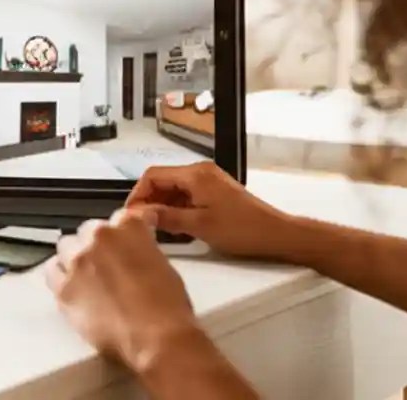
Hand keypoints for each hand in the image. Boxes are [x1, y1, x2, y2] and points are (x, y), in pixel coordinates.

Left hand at [46, 208, 203, 369]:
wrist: (156, 338)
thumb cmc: (167, 308)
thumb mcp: (164, 266)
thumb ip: (143, 250)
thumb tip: (135, 254)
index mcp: (128, 227)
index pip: (119, 218)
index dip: (122, 232)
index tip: (124, 239)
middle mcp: (99, 238)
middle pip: (88, 231)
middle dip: (96, 244)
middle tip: (107, 264)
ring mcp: (77, 262)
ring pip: (66, 248)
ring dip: (76, 258)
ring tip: (88, 276)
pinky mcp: (64, 288)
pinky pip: (52, 273)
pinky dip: (61, 277)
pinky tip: (73, 287)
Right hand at [127, 161, 297, 260]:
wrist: (275, 234)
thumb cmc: (244, 229)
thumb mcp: (198, 225)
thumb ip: (166, 218)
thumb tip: (141, 215)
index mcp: (195, 174)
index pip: (153, 175)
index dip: (137, 195)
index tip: (131, 214)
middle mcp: (201, 172)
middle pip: (162, 181)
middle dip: (149, 201)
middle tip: (141, 224)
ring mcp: (209, 182)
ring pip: (174, 190)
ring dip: (163, 207)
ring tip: (158, 229)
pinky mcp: (215, 193)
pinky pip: (187, 196)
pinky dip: (177, 209)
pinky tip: (176, 228)